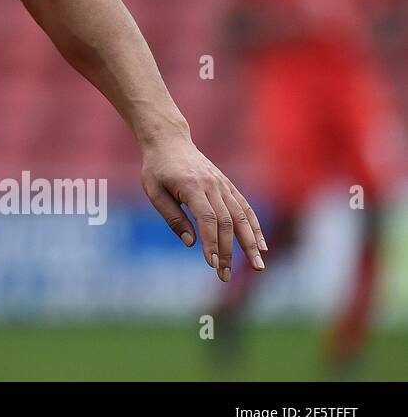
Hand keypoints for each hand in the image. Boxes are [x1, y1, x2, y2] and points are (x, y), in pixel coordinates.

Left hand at [140, 137, 265, 281]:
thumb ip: (172, 217)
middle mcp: (212, 185)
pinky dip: (255, 227)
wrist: (170, 141)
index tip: (212, 264)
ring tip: (258, 266)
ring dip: (250, 243)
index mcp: (191, 185)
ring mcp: (222, 184)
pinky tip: (261, 245)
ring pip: (241, 216)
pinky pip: (245, 208)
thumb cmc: (157, 168)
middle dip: (228, 251)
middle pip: (226, 222)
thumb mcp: (153, 191)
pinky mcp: (227, 185)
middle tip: (224, 276)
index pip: (207, 219)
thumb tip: (191, 243)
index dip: (211, 242)